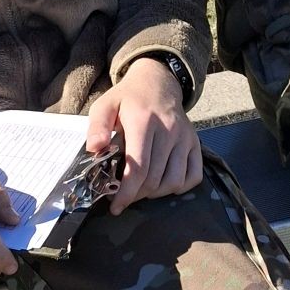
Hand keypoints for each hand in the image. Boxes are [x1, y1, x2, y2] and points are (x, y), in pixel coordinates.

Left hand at [84, 57, 202, 214]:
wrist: (158, 82)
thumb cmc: (128, 98)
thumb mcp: (105, 105)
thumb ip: (97, 126)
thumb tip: (95, 149)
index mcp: (143, 121)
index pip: (138, 167)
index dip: (126, 192)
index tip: (115, 206)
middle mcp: (169, 130)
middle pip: (154, 179)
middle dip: (136, 195)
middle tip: (123, 196)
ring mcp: (185, 138)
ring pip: (174, 181)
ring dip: (155, 193)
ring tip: (141, 189)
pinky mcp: (195, 143)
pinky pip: (194, 176)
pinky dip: (179, 187)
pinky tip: (163, 183)